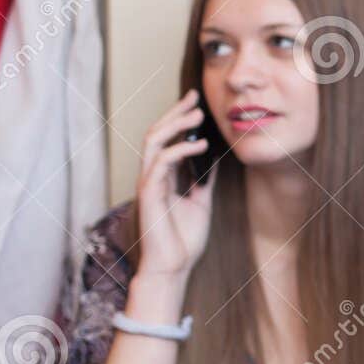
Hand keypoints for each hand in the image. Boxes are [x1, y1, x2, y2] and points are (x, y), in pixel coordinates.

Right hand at [134, 89, 217, 278]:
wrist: (174, 266)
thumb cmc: (184, 239)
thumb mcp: (202, 202)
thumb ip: (204, 180)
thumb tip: (215, 161)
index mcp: (163, 177)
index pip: (167, 139)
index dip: (179, 119)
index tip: (196, 103)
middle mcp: (152, 176)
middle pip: (156, 133)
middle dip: (174, 113)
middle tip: (194, 96)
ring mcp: (149, 183)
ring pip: (154, 142)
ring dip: (175, 125)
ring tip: (196, 114)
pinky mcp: (149, 193)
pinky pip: (161, 163)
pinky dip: (180, 150)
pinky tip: (200, 145)